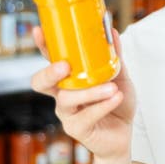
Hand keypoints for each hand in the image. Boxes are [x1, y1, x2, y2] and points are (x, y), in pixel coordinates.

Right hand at [31, 25, 135, 162]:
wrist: (125, 132)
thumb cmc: (116, 101)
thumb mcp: (119, 75)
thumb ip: (114, 56)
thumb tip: (112, 31)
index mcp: (68, 78)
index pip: (50, 60)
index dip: (43, 47)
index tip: (39, 31)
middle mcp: (62, 94)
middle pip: (41, 83)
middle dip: (49, 72)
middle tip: (65, 66)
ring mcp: (67, 113)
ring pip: (67, 99)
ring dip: (91, 92)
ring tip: (112, 87)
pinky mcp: (77, 129)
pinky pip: (86, 116)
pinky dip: (103, 105)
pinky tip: (117, 97)